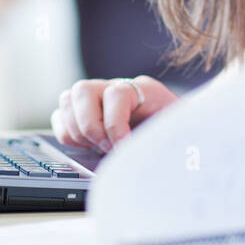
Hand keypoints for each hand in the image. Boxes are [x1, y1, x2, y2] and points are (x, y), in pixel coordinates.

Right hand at [50, 75, 179, 151]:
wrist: (184, 134)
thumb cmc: (180, 137)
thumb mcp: (178, 137)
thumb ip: (161, 144)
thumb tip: (135, 158)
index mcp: (145, 90)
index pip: (117, 93)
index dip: (116, 125)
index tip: (123, 149)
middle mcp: (117, 87)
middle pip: (83, 90)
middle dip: (90, 126)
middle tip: (106, 149)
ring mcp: (99, 97)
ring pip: (67, 99)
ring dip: (77, 131)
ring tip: (97, 149)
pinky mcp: (85, 112)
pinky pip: (60, 115)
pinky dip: (67, 134)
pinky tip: (87, 148)